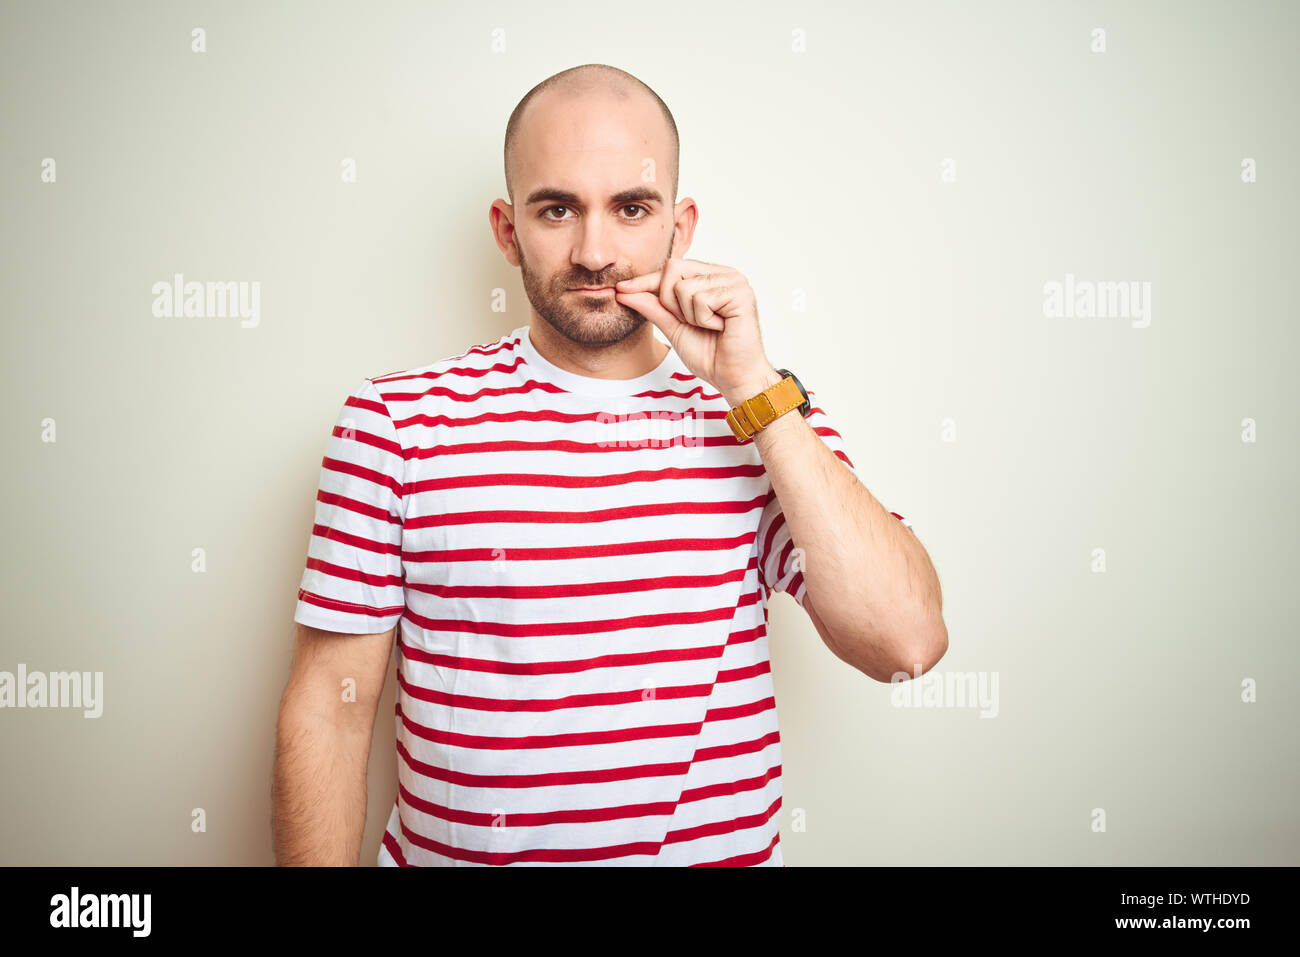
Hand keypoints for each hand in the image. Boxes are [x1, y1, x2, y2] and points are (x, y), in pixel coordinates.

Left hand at [614, 258, 781, 405]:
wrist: (733, 377)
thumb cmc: (710, 354)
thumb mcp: (673, 327)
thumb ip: (653, 307)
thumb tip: (623, 291)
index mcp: (710, 277)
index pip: (672, 269)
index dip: (646, 281)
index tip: (621, 289)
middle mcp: (724, 273)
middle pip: (673, 270)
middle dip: (671, 302)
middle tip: (693, 323)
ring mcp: (734, 281)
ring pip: (684, 288)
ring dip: (690, 316)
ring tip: (710, 327)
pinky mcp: (741, 292)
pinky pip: (700, 299)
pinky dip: (703, 320)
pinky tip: (720, 327)